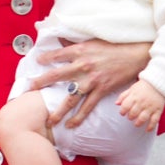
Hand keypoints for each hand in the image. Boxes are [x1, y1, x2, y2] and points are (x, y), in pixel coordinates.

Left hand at [34, 39, 152, 127]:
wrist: (135, 56)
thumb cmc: (114, 46)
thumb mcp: (92, 40)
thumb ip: (74, 42)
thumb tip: (58, 39)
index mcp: (80, 51)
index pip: (57, 54)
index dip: (45, 58)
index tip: (37, 61)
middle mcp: (83, 65)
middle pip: (57, 76)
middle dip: (42, 83)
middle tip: (30, 90)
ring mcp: (92, 80)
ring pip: (71, 97)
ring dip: (59, 110)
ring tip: (50, 120)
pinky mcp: (101, 90)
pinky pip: (88, 106)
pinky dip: (79, 117)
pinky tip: (71, 125)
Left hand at [117, 79, 164, 129]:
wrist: (158, 84)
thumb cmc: (143, 87)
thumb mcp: (132, 89)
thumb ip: (123, 96)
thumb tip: (116, 103)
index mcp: (134, 97)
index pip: (125, 106)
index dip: (122, 111)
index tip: (123, 113)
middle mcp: (142, 103)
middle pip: (133, 113)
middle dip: (130, 117)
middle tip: (130, 117)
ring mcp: (150, 107)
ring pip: (143, 118)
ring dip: (138, 123)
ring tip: (136, 124)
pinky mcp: (158, 111)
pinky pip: (154, 121)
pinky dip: (151, 127)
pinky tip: (147, 130)